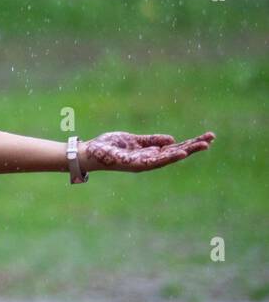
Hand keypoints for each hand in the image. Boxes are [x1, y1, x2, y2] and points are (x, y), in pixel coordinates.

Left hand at [80, 130, 214, 172]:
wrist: (90, 152)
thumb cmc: (109, 146)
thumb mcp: (134, 140)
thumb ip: (151, 140)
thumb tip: (172, 140)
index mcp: (150, 154)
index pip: (174, 148)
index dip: (190, 143)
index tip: (207, 137)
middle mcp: (150, 160)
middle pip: (176, 153)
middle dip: (193, 147)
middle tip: (211, 139)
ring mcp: (144, 163)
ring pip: (169, 158)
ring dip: (186, 152)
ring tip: (202, 146)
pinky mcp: (135, 164)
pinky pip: (154, 161)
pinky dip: (168, 157)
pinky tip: (179, 152)